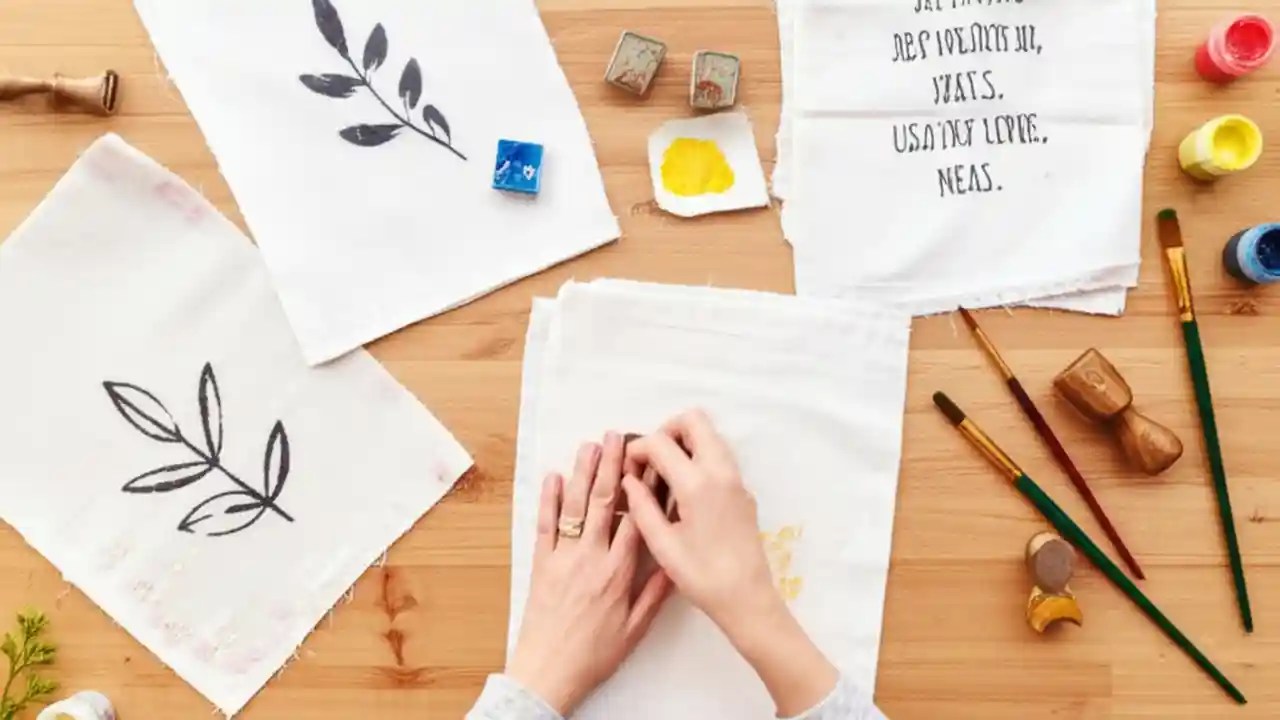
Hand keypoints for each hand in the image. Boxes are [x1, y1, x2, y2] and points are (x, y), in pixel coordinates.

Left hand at [507, 432, 672, 714]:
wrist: (548, 672)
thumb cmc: (594, 655)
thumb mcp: (635, 629)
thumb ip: (655, 594)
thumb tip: (674, 562)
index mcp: (617, 572)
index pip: (635, 519)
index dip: (644, 487)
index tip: (653, 462)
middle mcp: (589, 558)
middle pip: (603, 502)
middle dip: (611, 465)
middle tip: (618, 436)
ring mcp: (562, 558)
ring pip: (574, 506)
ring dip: (582, 472)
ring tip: (590, 444)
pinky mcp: (540, 565)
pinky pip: (544, 525)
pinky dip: (548, 499)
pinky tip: (553, 476)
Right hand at [622, 410, 839, 716]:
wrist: (748, 598)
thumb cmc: (701, 576)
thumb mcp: (662, 544)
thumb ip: (641, 506)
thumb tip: (630, 480)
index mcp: (698, 483)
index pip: (661, 443)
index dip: (638, 449)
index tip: (628, 468)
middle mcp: (722, 472)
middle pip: (694, 421)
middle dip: (666, 432)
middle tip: (650, 460)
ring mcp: (737, 479)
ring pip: (710, 436)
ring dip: (684, 444)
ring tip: (664, 476)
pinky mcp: (744, 491)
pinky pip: (720, 457)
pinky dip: (699, 459)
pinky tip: (684, 492)